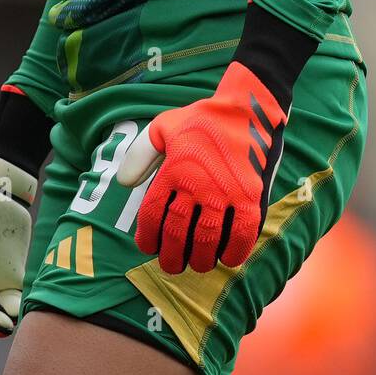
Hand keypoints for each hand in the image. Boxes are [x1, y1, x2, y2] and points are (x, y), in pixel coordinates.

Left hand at [115, 61, 287, 274]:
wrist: (247, 108)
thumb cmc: (203, 119)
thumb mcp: (163, 126)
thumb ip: (140, 154)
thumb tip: (124, 183)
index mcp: (173, 170)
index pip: (152, 214)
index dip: (147, 236)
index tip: (148, 247)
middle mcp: (196, 186)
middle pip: (178, 234)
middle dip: (172, 257)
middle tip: (173, 265)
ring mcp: (225, 194)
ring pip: (207, 240)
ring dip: (201, 259)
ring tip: (200, 264)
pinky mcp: (251, 197)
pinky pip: (242, 235)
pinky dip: (234, 252)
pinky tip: (229, 258)